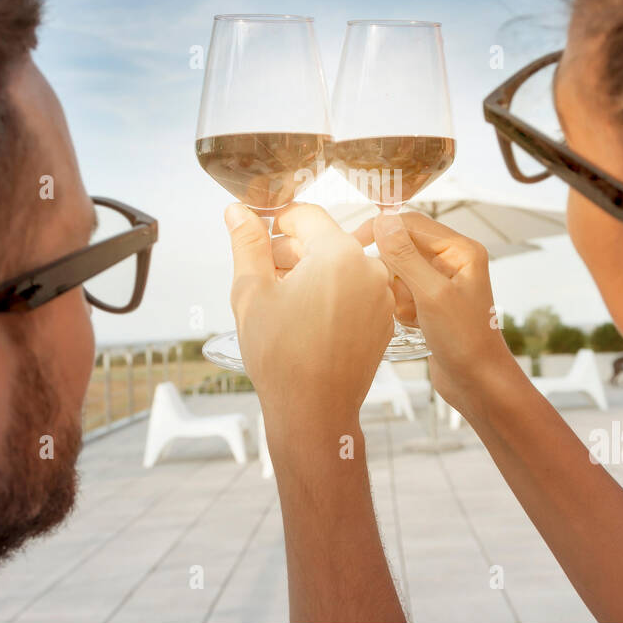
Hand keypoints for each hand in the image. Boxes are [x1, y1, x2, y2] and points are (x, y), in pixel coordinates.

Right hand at [226, 202, 394, 446]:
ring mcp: (382, 295)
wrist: (314, 412)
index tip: (259, 238)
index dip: (276, 222)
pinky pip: (356, 292)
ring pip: (341, 267)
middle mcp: (370, 268)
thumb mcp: (252, 292)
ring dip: (312, 275)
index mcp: (339, 253)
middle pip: (324, 241)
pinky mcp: (385, 319)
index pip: (306, 215)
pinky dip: (333, 296)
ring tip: (283, 302)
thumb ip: (247, 243)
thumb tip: (237, 210)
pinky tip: (307, 320)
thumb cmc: (280, 355)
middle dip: (291, 253)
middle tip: (263, 277)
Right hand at [360, 212, 517, 424]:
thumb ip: (405, 255)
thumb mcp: (431, 294)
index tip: (351, 243)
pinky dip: (401, 307)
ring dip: (397, 293)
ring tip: (411, 315)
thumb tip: (383, 219)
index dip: (380, 230)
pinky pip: (403, 292)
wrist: (478, 384)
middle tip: (395, 295)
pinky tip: (413, 325)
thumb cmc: (464, 340)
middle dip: (392, 271)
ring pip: (399, 272)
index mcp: (461, 249)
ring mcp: (442, 282)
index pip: (411, 223)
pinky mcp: (432, 302)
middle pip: (403, 247)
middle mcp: (453, 260)